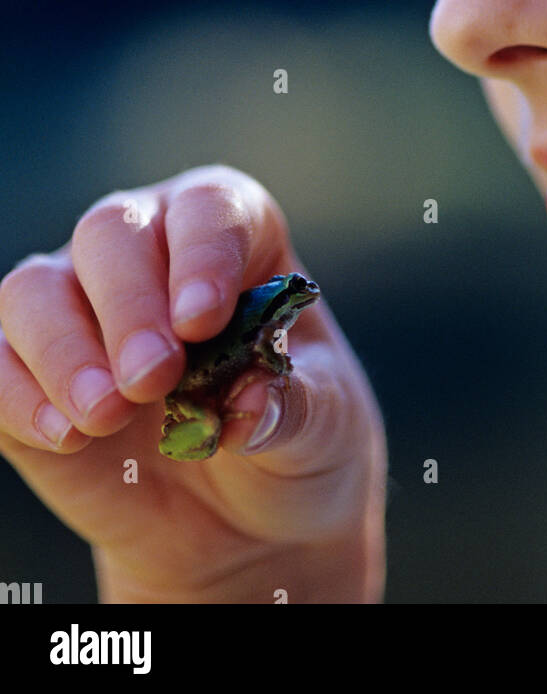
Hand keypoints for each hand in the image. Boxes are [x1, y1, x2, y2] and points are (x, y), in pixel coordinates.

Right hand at [0, 164, 386, 602]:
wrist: (245, 524)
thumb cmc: (296, 443)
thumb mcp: (327, 429)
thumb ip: (296, 408)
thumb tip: (248, 406)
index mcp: (232, 233)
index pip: (208, 208)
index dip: (203, 254)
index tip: (203, 320)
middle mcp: (148, 248)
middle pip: (111, 233)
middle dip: (128, 305)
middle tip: (151, 378)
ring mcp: (80, 305)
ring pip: (36, 288)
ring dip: (63, 349)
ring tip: (105, 416)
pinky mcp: (28, 372)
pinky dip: (17, 395)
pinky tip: (63, 438)